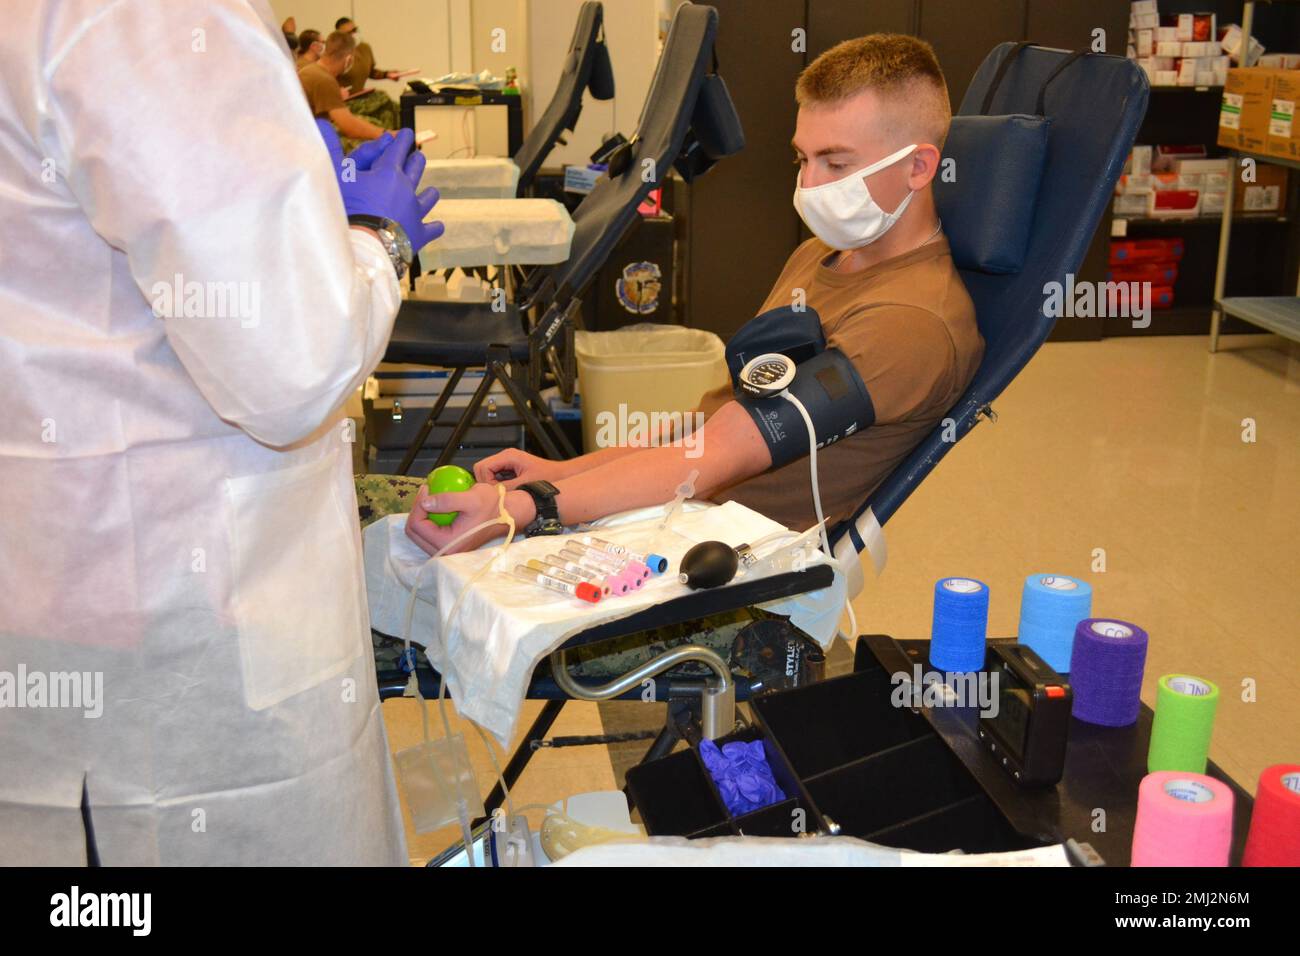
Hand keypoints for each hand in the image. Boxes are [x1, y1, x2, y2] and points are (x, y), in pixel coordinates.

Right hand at [316, 121, 443, 251]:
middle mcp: (407, 189)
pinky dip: (435, 226)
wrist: (363, 245)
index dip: (402, 139)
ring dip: (429, 192)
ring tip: (432, 191)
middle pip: (416, 169)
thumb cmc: (345, 208)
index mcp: (389, 172)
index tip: (407, 133)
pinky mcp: (419, 235)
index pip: (398, 149)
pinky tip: (437, 226)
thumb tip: (321, 122)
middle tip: (417, 156)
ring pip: (428, 197)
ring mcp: (416, 212)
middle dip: (415, 160)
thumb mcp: (333, 174)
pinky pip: (432, 228)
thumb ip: (329, 147)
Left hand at [404, 484, 532, 555]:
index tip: (427, 488)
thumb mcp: (471, 498)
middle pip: (414, 533)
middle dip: (416, 510)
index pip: (417, 526)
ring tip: (430, 498)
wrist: (506, 514)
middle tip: (427, 492)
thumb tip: (425, 502)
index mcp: (449, 543)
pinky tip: (435, 506)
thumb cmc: (492, 506)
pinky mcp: (448, 546)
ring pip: (419, 534)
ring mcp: (446, 550)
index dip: (418, 504)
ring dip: (421, 515)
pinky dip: (428, 520)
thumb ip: (447, 500)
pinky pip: (428, 534)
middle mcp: (446, 552)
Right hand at [473, 449, 573, 488]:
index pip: (482, 467)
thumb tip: (492, 495)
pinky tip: (510, 491)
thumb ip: (506, 489)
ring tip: (507, 493)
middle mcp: (506, 457)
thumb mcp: (525, 484)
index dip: (486, 481)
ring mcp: (507, 463)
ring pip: (488, 475)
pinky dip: (499, 486)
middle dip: (488, 484)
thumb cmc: (549, 476)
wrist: (561, 475)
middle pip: (482, 470)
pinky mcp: (510, 470)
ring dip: (494, 486)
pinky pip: (496, 478)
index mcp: (508, 455)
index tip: (495, 491)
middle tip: (500, 493)